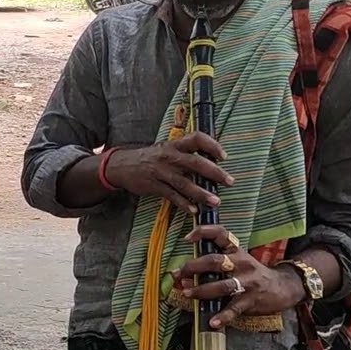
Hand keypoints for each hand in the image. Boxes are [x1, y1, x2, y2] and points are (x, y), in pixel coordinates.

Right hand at [105, 133, 233, 213]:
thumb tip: (210, 159)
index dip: (212, 145)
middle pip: (195, 163)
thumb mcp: (165, 148)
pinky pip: (172, 196)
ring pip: (185, 183)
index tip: (223, 156)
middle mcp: (169, 157)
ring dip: (202, 193)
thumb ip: (185, 152)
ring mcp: (161, 172)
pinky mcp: (155, 186)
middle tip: (229, 181)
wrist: (121, 165)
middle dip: (215, 172)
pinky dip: (184, 204)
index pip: (197, 138)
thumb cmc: (149, 157)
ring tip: (215, 201)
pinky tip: (193, 210)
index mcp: (174, 145)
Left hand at [171, 225, 307, 328]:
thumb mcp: (238, 260)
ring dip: (202, 290)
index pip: (221, 234)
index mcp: (236, 251)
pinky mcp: (251, 300)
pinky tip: (212, 322)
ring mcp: (247, 282)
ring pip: (222, 285)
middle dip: (193, 267)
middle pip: (215, 261)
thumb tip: (185, 275)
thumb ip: (214, 263)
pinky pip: (234, 309)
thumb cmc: (252, 273)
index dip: (204, 232)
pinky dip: (223, 317)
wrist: (283, 287)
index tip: (187, 238)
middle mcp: (241, 264)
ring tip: (187, 293)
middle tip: (178, 273)